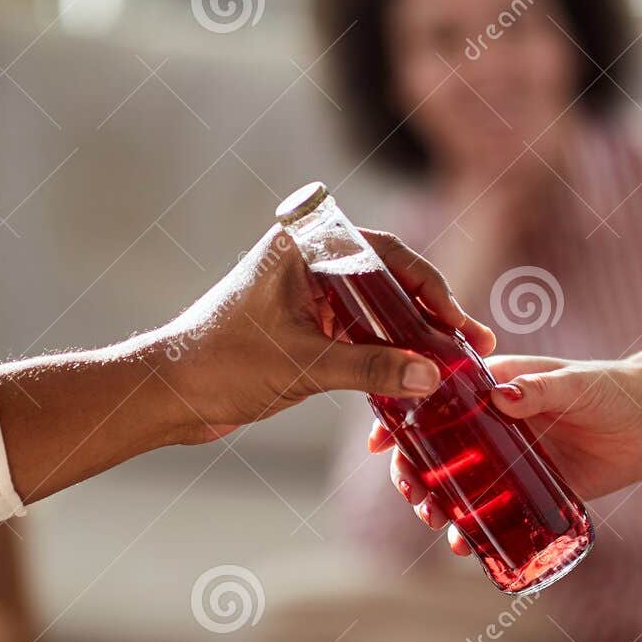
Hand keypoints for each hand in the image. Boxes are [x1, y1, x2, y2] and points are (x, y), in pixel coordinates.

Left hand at [157, 226, 494, 442]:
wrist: (169, 393)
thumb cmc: (221, 364)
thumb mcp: (304, 365)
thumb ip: (371, 367)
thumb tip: (432, 374)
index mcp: (304, 248)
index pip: (387, 254)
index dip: (431, 288)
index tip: (458, 324)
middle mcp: (309, 263)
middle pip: (389, 279)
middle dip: (431, 314)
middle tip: (472, 344)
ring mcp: (307, 295)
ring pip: (377, 308)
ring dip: (412, 335)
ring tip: (453, 363)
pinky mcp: (303, 326)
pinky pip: (359, 332)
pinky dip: (387, 351)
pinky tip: (414, 376)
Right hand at [372, 355, 641, 552]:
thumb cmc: (616, 389)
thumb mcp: (578, 384)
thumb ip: (541, 388)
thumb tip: (501, 395)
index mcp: (492, 388)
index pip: (432, 399)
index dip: (399, 418)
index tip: (380, 441)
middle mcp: (492, 424)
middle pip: (434, 448)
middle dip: (412, 471)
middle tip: (412, 493)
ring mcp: (508, 460)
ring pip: (456, 483)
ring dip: (435, 502)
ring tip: (433, 518)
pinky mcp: (529, 491)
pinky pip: (491, 512)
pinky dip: (472, 529)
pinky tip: (463, 544)